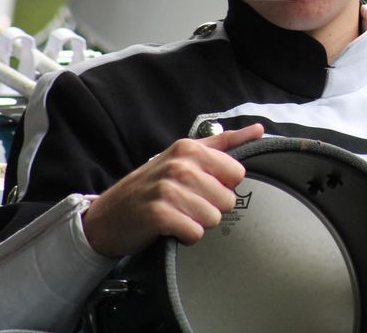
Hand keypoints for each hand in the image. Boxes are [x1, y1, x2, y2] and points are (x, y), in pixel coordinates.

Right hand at [82, 124, 263, 256]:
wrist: (106, 217)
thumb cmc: (151, 187)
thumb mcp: (184, 157)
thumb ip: (223, 143)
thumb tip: (259, 130)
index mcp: (190, 148)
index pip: (237, 172)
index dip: (223, 186)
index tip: (203, 187)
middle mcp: (180, 164)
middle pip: (228, 199)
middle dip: (211, 207)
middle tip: (186, 204)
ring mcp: (168, 189)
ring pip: (213, 218)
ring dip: (197, 223)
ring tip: (178, 215)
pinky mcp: (158, 214)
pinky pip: (195, 233)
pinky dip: (185, 236)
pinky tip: (170, 229)